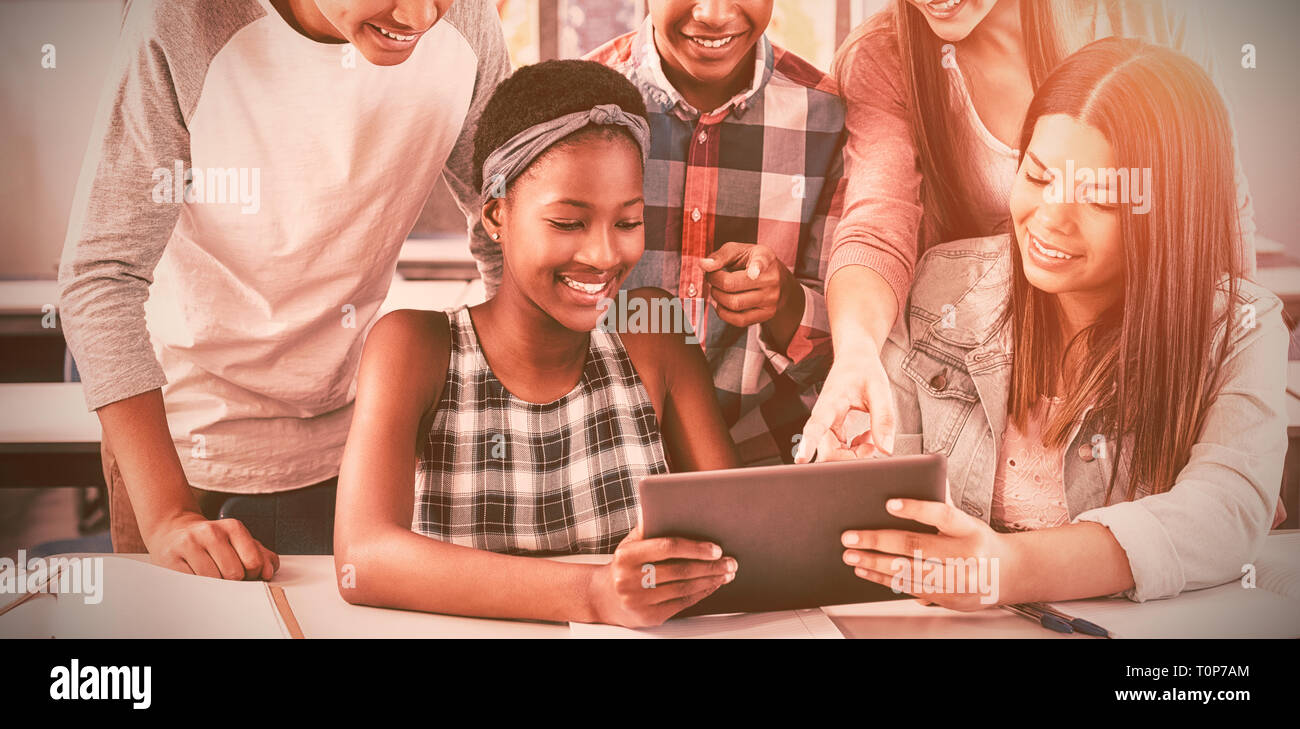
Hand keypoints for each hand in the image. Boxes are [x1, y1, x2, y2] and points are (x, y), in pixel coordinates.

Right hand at [145, 511, 279, 580]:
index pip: (253, 562)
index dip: (252, 575)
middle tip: (225, 576)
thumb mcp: (239, 541)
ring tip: (210, 574)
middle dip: (233, 581)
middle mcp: (211, 532)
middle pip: (234, 574)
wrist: (173, 531)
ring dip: (215, 585)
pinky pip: (193, 583)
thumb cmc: (212, 541)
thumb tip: (269, 572)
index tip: (246, 574)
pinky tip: (196, 576)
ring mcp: (190, 544)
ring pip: (214, 581)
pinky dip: (198, 586)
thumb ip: (260, 555)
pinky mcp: (172, 558)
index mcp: (233, 527)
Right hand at [586, 524, 736, 626]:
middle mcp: (630, 579)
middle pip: (680, 571)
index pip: (667, 547)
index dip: (695, 548)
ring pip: (684, 589)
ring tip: (727, 573)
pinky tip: (712, 585)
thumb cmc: (624, 564)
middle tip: (731, 562)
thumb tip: (673, 504)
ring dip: (710, 580)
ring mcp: (638, 600)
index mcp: (627, 555)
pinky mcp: (649, 617)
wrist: (603, 596)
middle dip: (710, 566)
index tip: (716, 548)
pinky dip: (701, 593)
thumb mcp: (630, 542)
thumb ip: (650, 526)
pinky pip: (682, 604)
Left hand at [699, 242, 799, 328]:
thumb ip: (721, 256)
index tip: (753, 272)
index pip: (761, 262)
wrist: (776, 280)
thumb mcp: (739, 251)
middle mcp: (771, 279)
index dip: (756, 268)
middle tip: (711, 277)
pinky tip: (721, 304)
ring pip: (734, 304)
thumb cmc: (751, 262)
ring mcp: (771, 299)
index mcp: (765, 257)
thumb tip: (704, 265)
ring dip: (717, 297)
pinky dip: (723, 313)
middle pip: (732, 285)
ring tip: (717, 289)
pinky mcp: (767, 314)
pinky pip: (739, 320)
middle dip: (714, 282)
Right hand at [795, 345, 895, 461]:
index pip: (816, 426)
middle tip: (870, 446)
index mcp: (831, 402)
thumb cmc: (863, 369)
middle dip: (849, 457)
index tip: (801, 458)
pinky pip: (838, 449)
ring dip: (853, 455)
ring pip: (831, 453)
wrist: (855, 358)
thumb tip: (885, 449)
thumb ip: (884, 420)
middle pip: (825, 450)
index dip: (808, 444)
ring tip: (869, 440)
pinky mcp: (831, 428)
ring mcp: (826, 424)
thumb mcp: (880, 390)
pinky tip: (865, 438)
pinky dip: (854, 450)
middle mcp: (823, 416)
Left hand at [839, 498, 1016, 610]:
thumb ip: (941, 504)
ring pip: (909, 571)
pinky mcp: (949, 599)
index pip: (943, 515)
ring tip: (851, 555)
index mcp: (971, 530)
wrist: (1009, 574)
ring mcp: (958, 581)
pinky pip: (910, 588)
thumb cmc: (978, 540)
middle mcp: (967, 556)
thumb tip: (914, 477)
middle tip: (850, 536)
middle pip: (917, 547)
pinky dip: (884, 579)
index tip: (889, 503)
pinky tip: (866, 570)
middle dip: (878, 541)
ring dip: (874, 563)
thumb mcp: (967, 520)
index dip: (916, 508)